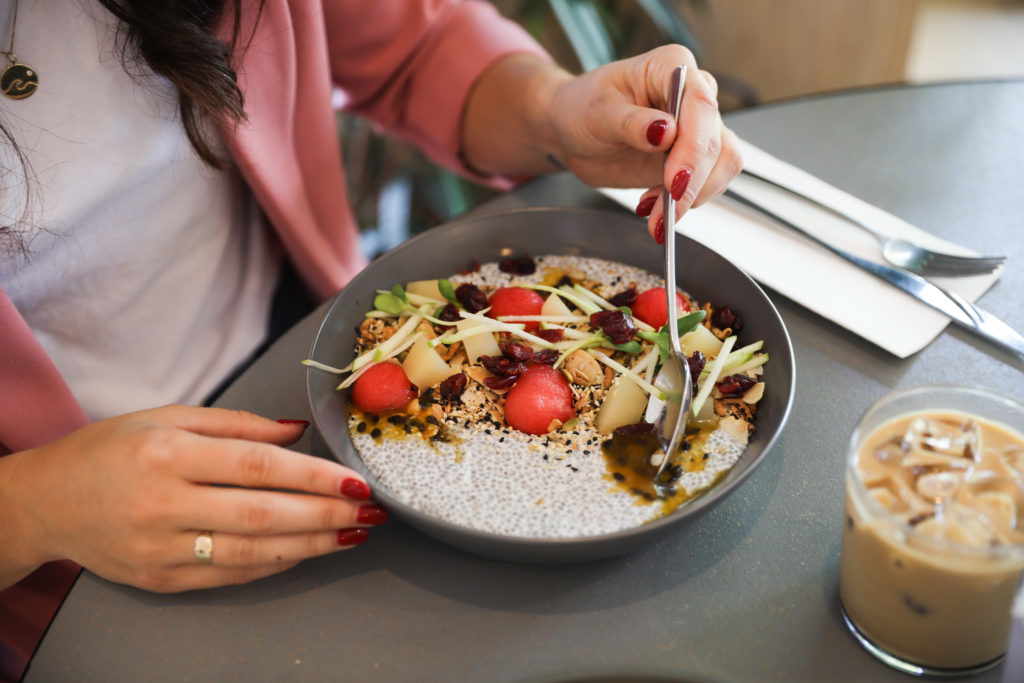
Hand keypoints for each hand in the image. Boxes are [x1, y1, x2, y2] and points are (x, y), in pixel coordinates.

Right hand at [1, 406, 383, 591]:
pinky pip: (231, 574)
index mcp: (168, 454)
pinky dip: (276, 563)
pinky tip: (308, 550)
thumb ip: (238, 425)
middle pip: (264, 514)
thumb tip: (298, 430)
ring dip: (312, 544)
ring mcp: (161, 550)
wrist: (45, 503)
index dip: (315, 477)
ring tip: (353, 534)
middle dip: (327, 515)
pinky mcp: (161, 580)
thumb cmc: (110, 450)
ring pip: (254, 552)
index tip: (356, 481)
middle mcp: (164, 505)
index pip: (259, 467)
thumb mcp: (168, 418)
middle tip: (371, 512)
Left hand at [544, 45, 741, 241]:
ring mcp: (696, 128)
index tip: (675, 181)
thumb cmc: (581, 108)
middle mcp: (693, 94)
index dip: (693, 146)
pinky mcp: (692, 158)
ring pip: (723, 163)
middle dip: (692, 182)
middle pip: (716, 140)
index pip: (700, 103)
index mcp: (672, 66)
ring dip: (694, 197)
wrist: (571, 133)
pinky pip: (707, 183)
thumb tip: (666, 132)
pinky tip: (655, 209)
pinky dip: (685, 203)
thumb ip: (631, 122)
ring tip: (655, 215)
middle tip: (663, 213)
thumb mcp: (597, 113)